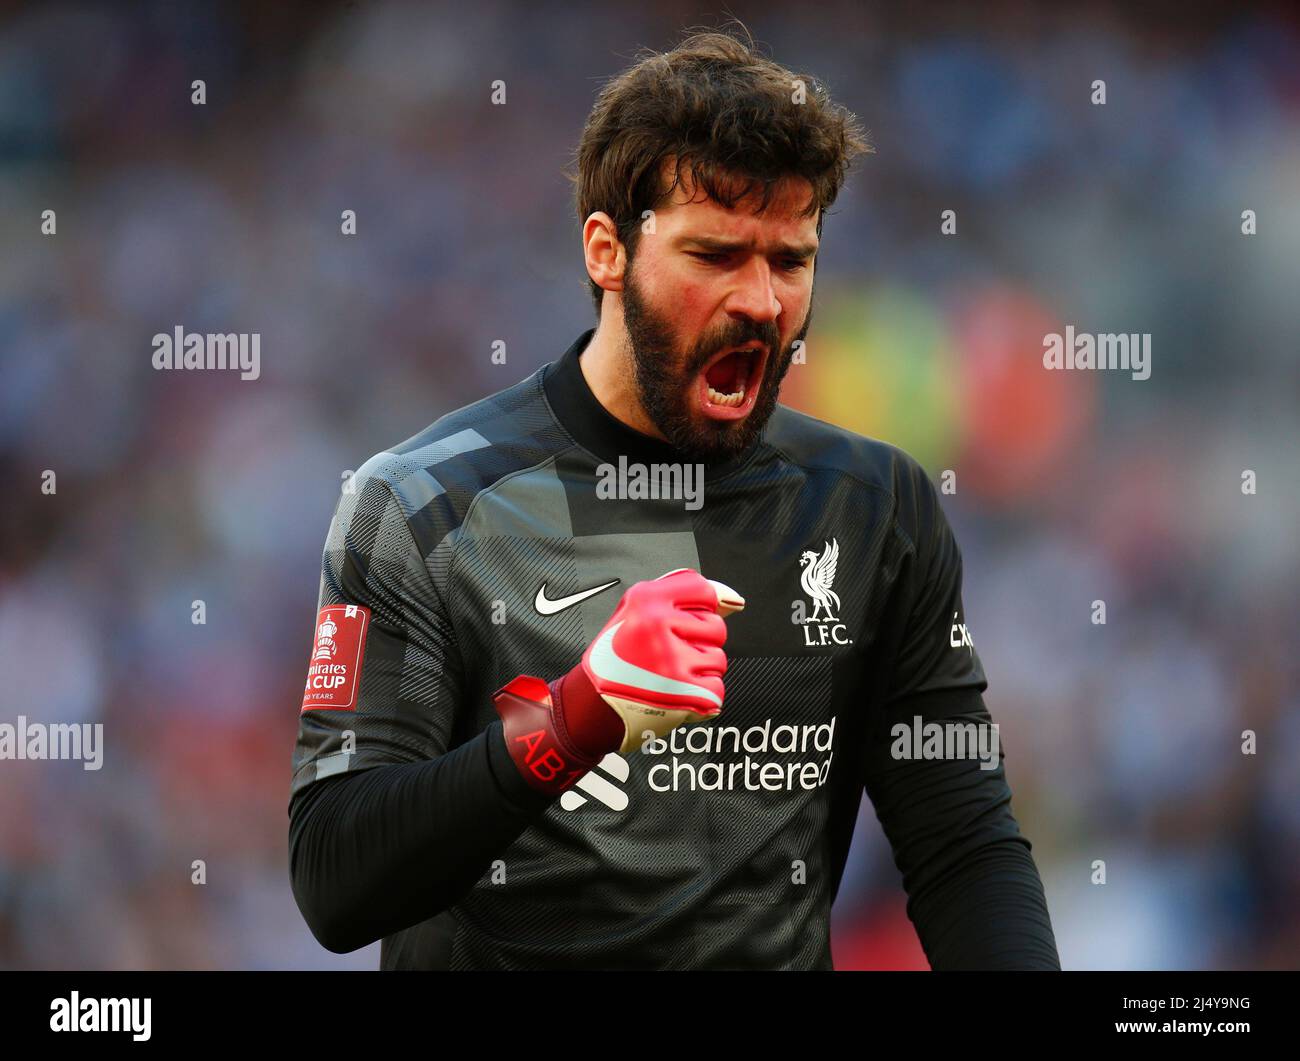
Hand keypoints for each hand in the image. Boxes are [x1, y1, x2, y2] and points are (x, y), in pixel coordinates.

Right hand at [492, 568, 743, 793]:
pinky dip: (701, 697)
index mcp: (646, 598)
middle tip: (667, 655)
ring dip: (699, 671)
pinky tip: (674, 695)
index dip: (698, 608)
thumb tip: (734, 600)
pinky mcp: (684, 692)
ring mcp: (672, 660)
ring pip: (718, 659)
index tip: (681, 624)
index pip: (703, 590)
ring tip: (667, 676)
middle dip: (699, 642)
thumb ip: (683, 599)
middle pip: (716, 627)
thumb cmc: (617, 656)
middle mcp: (659, 624)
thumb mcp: (636, 613)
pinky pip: (717, 689)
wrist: (590, 706)